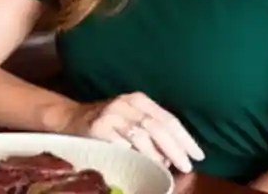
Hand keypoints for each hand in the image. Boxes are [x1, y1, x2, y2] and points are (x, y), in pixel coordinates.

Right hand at [60, 92, 203, 172]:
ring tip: (165, 167)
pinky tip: (140, 164)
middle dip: (175, 148)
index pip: (168, 119)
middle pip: (157, 127)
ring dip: (156, 155)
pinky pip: (121, 145)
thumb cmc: (106, 121)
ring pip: (141, 136)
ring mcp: (110, 115)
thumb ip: (151, 130)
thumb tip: (174, 154)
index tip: (198, 155)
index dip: (185, 138)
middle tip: (186, 166)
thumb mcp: (130, 117)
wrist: (69, 118)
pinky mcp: (97, 128)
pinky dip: (134, 156)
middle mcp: (125, 103)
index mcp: (138, 99)